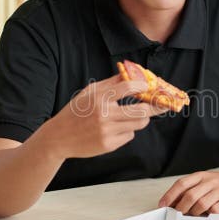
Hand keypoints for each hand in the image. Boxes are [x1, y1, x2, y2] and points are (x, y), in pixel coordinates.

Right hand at [43, 74, 163, 159]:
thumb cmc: (76, 111)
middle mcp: (103, 114)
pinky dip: (127, 131)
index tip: (148, 86)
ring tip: (136, 115)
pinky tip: (115, 129)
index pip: (127, 87)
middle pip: (141, 111)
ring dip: (142, 119)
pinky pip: (129, 135)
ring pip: (139, 124)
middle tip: (160, 104)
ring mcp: (106, 131)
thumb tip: (132, 74)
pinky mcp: (108, 145)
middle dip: (153, 107)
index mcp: (98, 97)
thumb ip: (111, 83)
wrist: (58, 137)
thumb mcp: (89, 92)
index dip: (142, 86)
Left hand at [158, 163, 218, 214]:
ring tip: (193, 216)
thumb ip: (192, 189)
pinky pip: (216, 210)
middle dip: (181, 208)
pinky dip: (209, 215)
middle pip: (190, 195)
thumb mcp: (206, 181)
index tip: (163, 205)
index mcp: (201, 176)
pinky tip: (208, 216)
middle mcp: (210, 181)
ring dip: (194, 213)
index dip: (170, 195)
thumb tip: (174, 203)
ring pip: (202, 204)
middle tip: (178, 215)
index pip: (181, 184)